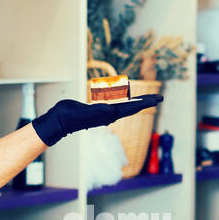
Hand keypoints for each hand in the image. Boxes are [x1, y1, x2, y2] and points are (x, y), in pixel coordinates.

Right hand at [31, 95, 164, 145]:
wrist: (58, 121)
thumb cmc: (68, 116)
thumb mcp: (82, 112)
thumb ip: (96, 112)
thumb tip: (112, 112)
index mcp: (108, 115)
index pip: (131, 108)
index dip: (144, 103)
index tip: (157, 99)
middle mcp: (109, 116)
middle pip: (132, 108)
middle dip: (146, 102)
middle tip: (160, 97)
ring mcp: (104, 115)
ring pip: (126, 108)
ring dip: (137, 103)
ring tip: (148, 99)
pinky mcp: (99, 112)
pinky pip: (117, 107)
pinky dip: (126, 103)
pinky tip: (128, 103)